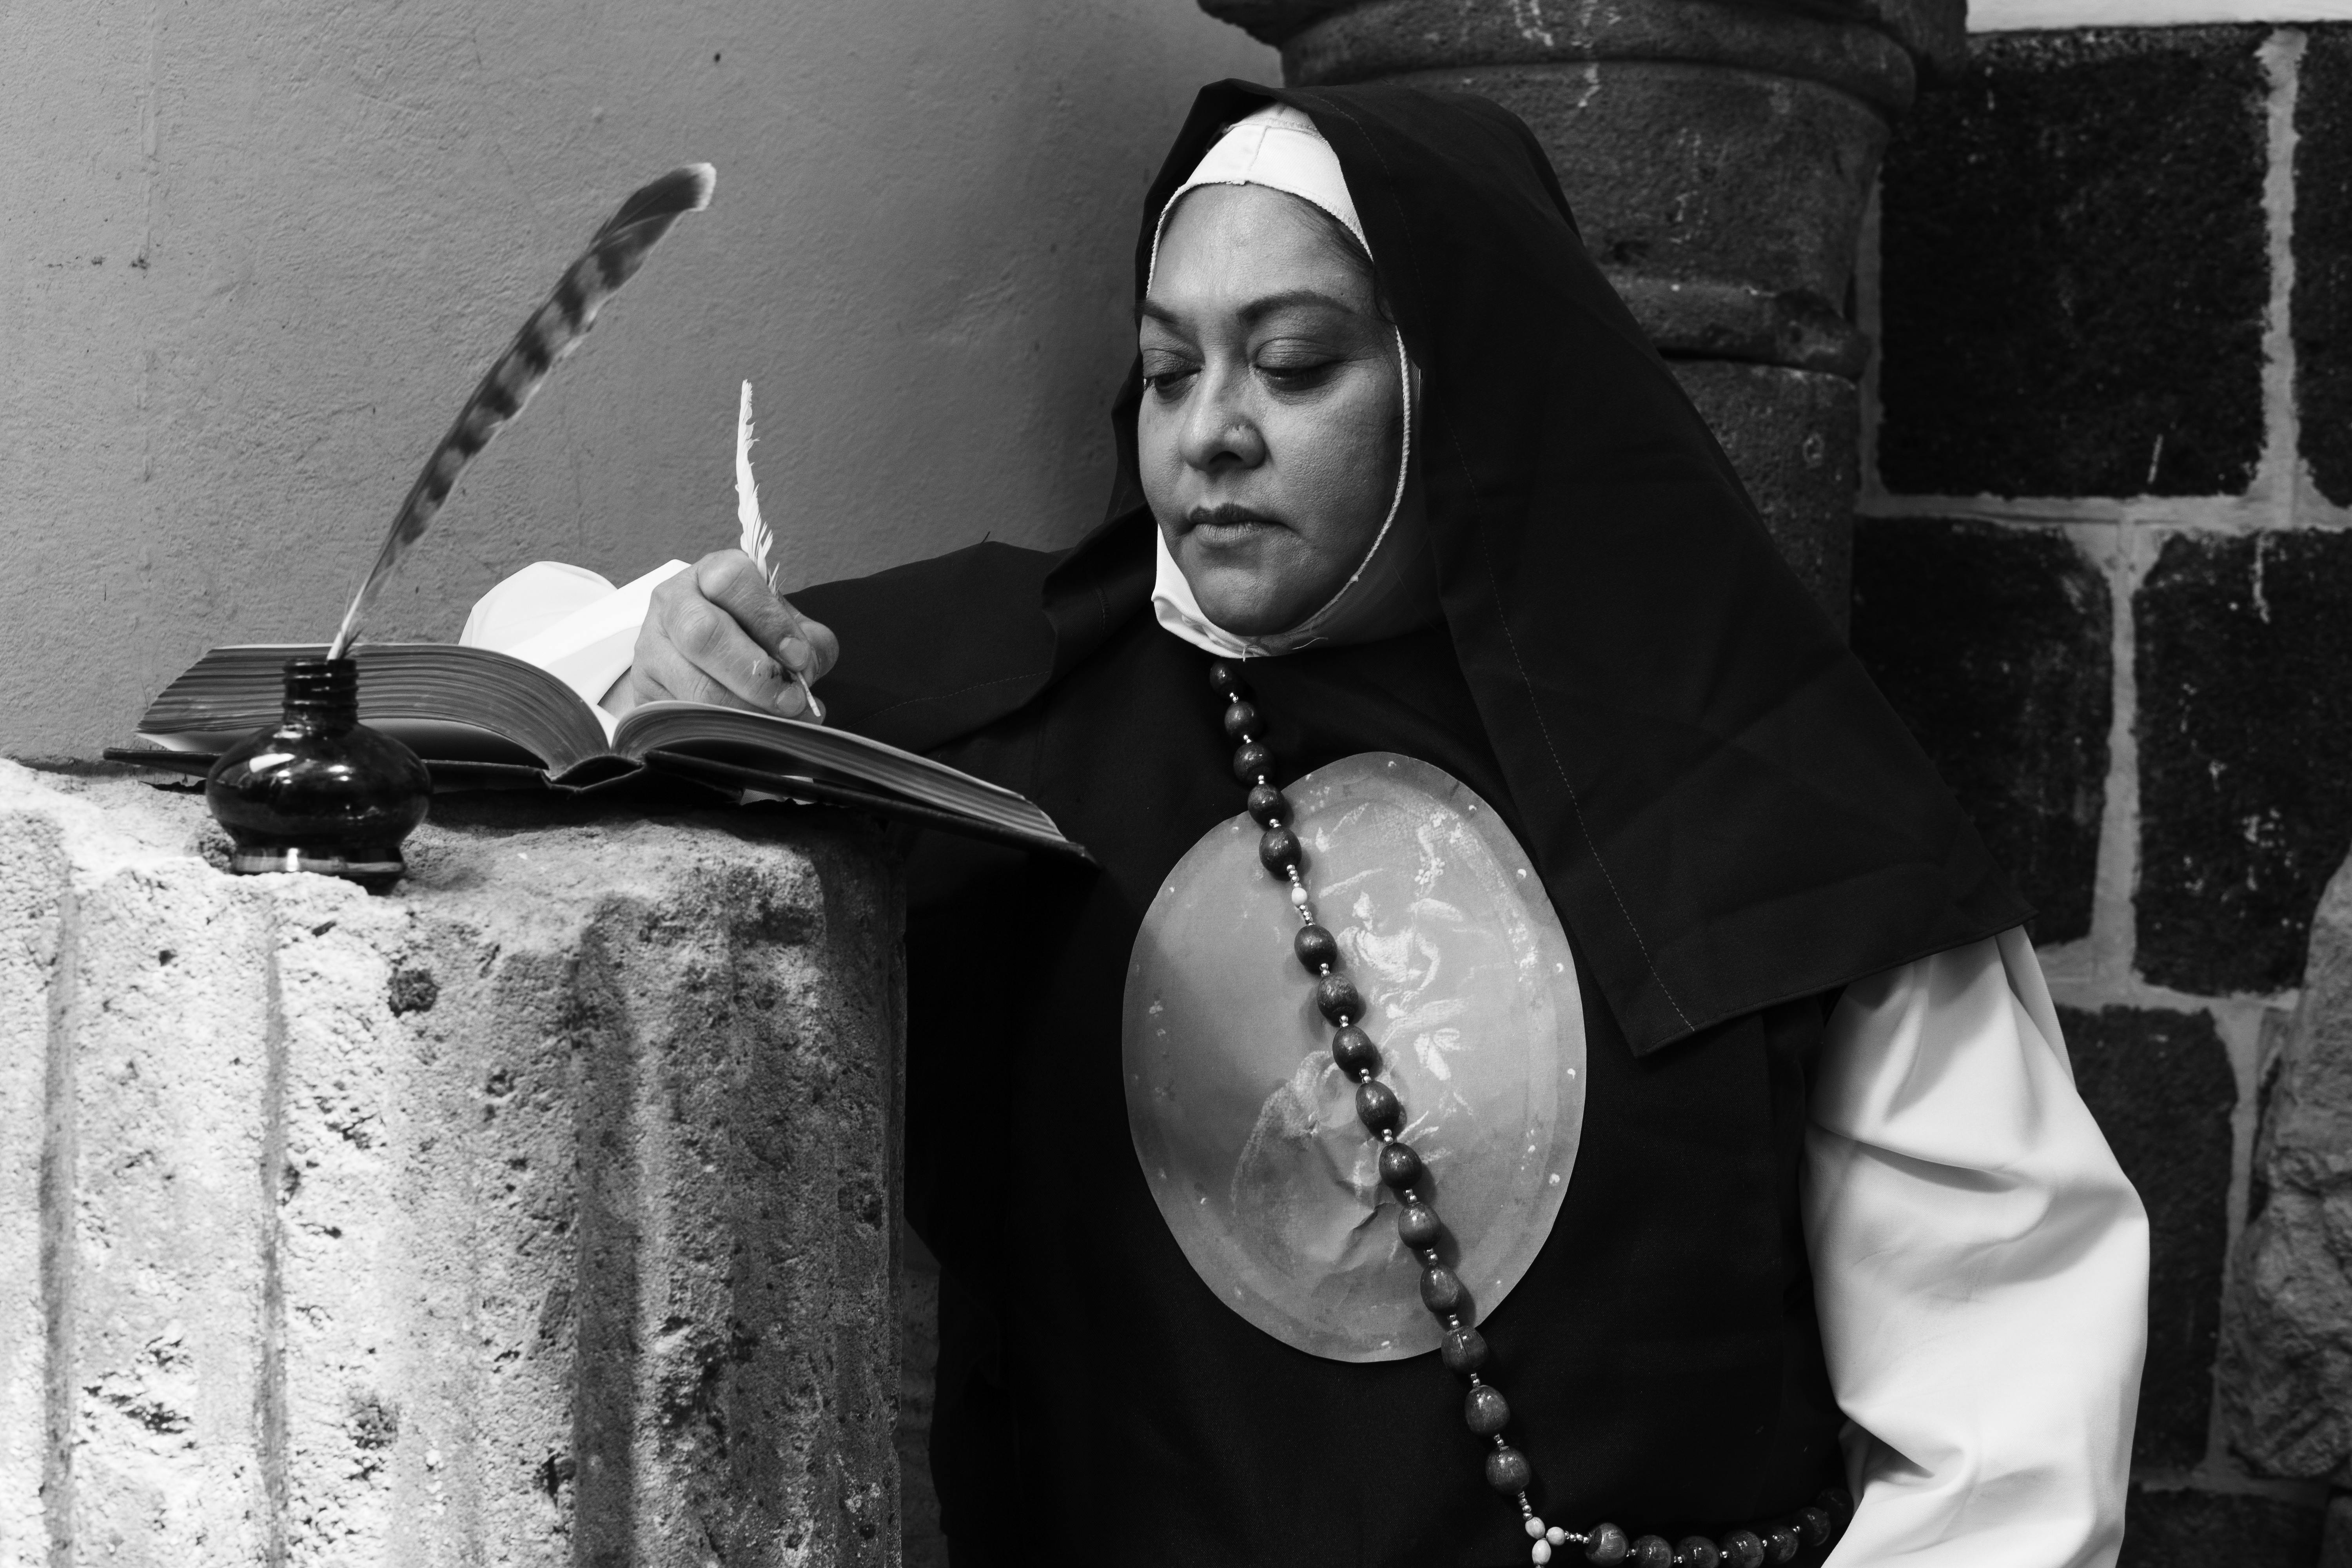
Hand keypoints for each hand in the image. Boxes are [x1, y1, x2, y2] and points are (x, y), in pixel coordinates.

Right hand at [613, 549, 838, 719]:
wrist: (699, 655)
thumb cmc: (750, 634)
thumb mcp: (784, 625)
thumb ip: (809, 641)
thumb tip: (806, 671)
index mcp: (709, 574)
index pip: (732, 581)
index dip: (769, 621)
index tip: (798, 657)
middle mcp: (672, 604)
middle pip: (703, 635)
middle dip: (755, 675)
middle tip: (792, 700)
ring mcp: (650, 648)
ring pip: (693, 685)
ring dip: (745, 711)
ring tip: (780, 721)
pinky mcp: (643, 691)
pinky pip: (683, 718)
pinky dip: (725, 732)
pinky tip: (751, 733)